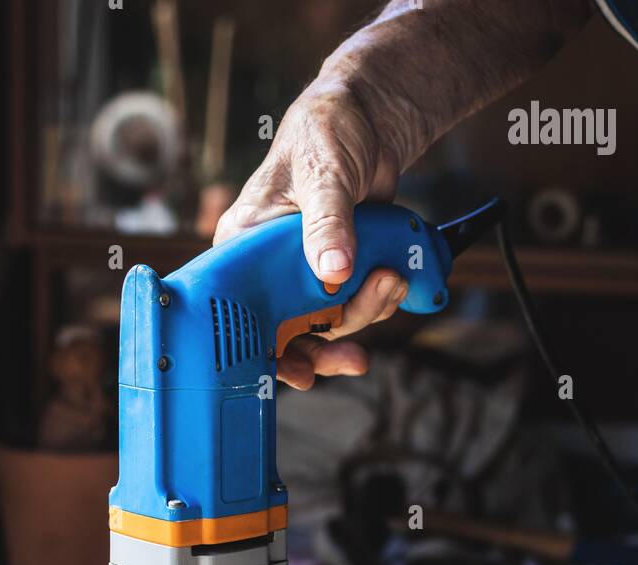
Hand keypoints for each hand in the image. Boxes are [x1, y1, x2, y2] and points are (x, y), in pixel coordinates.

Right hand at [214, 74, 416, 387]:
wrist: (370, 119)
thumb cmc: (328, 131)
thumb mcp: (323, 173)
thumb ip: (327, 222)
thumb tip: (332, 271)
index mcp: (243, 245)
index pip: (241, 313)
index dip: (268, 351)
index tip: (298, 374)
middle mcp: (268, 268)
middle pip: (288, 330)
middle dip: (328, 345)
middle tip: (356, 359)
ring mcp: (304, 274)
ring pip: (329, 321)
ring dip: (366, 311)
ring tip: (393, 278)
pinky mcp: (338, 273)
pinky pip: (355, 305)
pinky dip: (378, 299)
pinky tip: (396, 277)